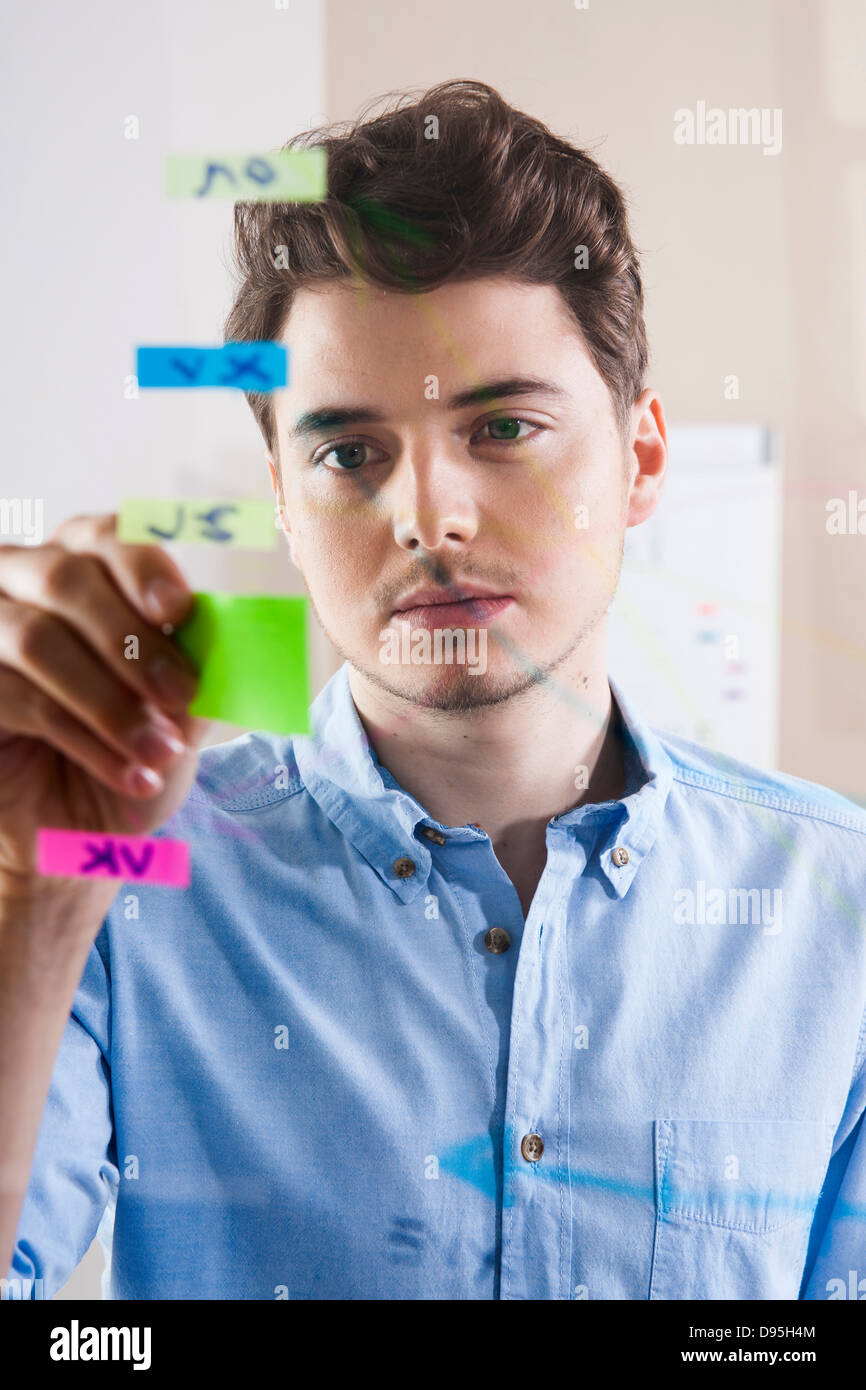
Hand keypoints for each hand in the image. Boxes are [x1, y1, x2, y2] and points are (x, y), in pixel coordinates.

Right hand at [0, 513, 209, 895]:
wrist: (76, 829)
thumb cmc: (126, 752)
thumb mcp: (176, 713)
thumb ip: (195, 669)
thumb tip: (225, 641)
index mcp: (82, 569)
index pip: (103, 536)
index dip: (140, 565)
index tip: (178, 610)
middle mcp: (20, 585)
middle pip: (64, 577)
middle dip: (131, 640)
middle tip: (181, 694)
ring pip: (36, 638)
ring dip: (111, 701)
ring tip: (158, 750)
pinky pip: (20, 698)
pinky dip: (86, 741)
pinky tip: (129, 774)